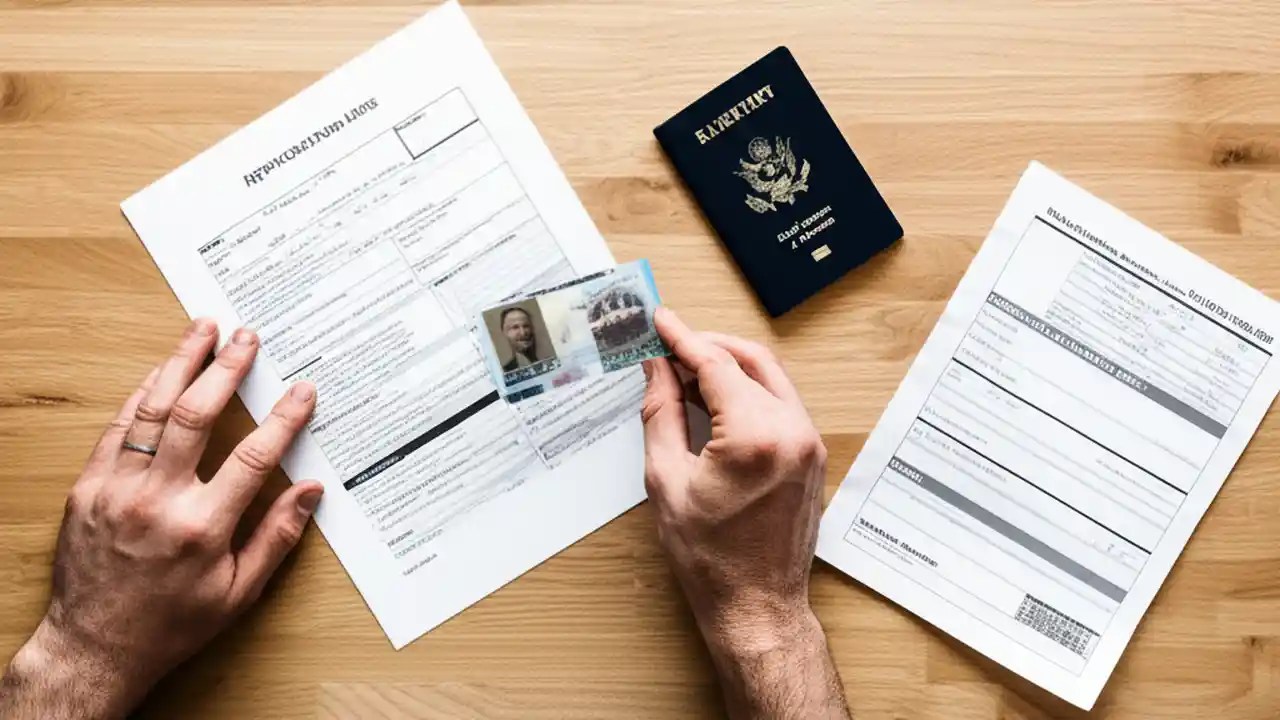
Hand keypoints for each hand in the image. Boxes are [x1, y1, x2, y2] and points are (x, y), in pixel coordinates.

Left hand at [0, 319, 323, 719]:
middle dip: (225, 368)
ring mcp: (116, 490)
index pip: (254, 455)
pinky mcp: (87, 489)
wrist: (94, 647)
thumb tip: (311, 491)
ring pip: (151, 410)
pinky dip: (140, 396)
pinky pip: (117, 429)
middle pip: (196, 413)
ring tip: (200, 330)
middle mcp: (158, 500)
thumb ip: (277, 537)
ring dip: (178, 364)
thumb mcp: (238, 592)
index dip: (284, 418)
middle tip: (245, 337)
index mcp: (202, 527)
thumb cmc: (172, 624)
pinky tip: (158, 374)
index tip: (302, 390)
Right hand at [642, 307, 847, 718]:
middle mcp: (793, 431)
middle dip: (707, 345)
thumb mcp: (667, 481)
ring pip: (769, 378)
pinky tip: (713, 401)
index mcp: (756, 436)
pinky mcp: (812, 456)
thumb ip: (661, 414)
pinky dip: (747, 392)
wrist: (757, 606)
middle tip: (668, 345)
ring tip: (684, 373)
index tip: (658, 320)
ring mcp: (809, 443)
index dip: (681, 338)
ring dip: (728, 367)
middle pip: (749, 360)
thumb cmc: (710, 559)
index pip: (715, 365)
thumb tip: (656, 370)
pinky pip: (780, 404)